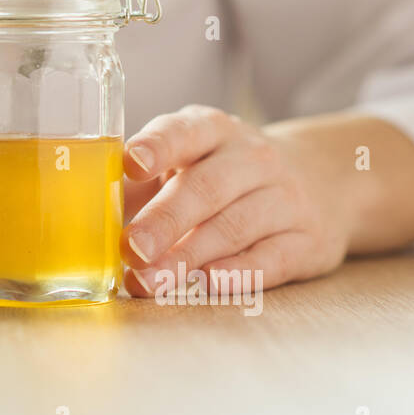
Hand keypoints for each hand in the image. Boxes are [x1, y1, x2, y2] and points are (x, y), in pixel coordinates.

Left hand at [120, 105, 350, 296]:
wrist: (323, 179)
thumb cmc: (227, 173)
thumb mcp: (188, 160)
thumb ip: (141, 183)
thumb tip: (90, 214)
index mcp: (212, 131)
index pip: (183, 132)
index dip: (157, 147)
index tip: (131, 164)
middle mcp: (251, 159)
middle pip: (206, 188)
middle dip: (165, 221)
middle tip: (131, 250)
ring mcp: (285, 198)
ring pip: (234, 227)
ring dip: (188, 257)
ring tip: (149, 281)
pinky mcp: (307, 240)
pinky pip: (271, 258)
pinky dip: (237, 273)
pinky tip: (206, 283)